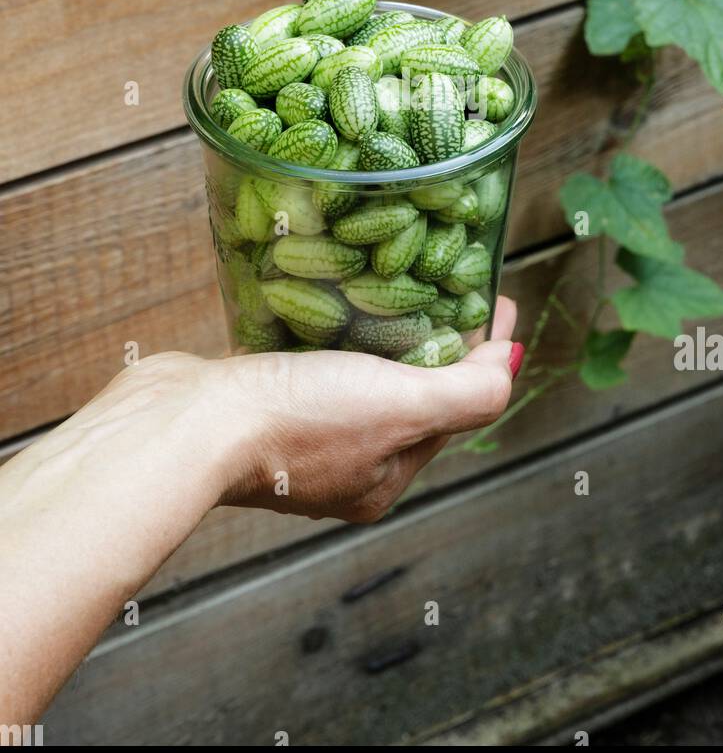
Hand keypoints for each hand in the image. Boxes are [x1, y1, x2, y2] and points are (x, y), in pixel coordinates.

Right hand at [211, 296, 519, 521]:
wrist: (181, 426)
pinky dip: (329, 328)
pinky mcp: (254, 401)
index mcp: (382, 477)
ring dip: (378, 328)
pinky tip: (332, 294)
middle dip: (433, 336)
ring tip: (396, 274)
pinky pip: (308, 359)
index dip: (479, 352)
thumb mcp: (401, 407)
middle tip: (450, 277)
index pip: (451, 407)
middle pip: (406, 391)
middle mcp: (341, 464)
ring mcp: (293, 434)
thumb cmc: (295, 420)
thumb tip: (513, 361)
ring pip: (356, 373)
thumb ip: (467, 392)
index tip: (495, 296)